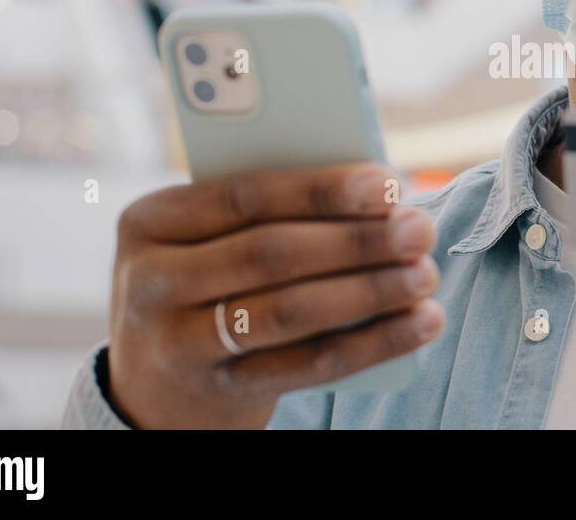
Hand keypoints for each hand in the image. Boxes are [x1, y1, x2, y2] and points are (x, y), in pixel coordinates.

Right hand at [107, 163, 444, 428]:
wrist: (158, 384)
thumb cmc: (210, 279)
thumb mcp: (210, 238)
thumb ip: (271, 211)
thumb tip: (379, 194)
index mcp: (150, 220)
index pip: (245, 194)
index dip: (322, 189)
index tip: (388, 184)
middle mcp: (151, 280)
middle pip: (270, 254)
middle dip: (356, 240)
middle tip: (421, 229)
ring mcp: (177, 343)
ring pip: (289, 312)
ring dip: (370, 291)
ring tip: (425, 274)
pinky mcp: (218, 391)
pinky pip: (308, 366)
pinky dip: (373, 343)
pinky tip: (420, 323)